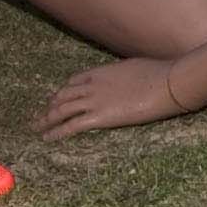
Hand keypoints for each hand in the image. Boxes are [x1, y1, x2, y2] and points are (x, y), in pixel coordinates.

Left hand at [38, 56, 183, 138]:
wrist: (168, 83)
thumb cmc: (160, 74)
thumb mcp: (138, 68)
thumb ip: (125, 75)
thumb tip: (129, 78)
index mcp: (102, 71)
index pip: (74, 81)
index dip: (63, 91)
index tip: (58, 99)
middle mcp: (93, 85)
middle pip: (63, 95)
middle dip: (50, 106)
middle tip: (41, 115)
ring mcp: (95, 100)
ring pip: (62, 110)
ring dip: (47, 119)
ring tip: (37, 128)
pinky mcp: (100, 117)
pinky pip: (71, 126)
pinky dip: (56, 132)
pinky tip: (48, 138)